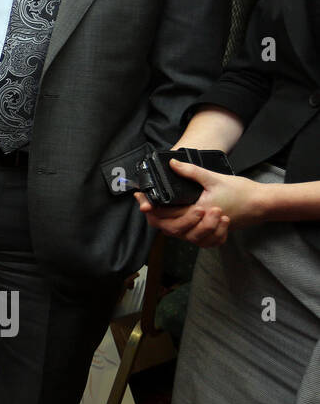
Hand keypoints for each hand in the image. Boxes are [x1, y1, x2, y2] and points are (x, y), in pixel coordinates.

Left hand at [133, 159, 262, 247]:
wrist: (262, 203)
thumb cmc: (241, 191)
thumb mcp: (213, 177)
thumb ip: (191, 171)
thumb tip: (172, 163)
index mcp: (198, 210)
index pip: (167, 214)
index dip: (151, 207)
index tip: (141, 199)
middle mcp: (201, 224)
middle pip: (169, 228)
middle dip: (155, 217)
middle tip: (145, 204)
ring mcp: (207, 231)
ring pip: (181, 236)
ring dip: (169, 225)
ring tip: (159, 212)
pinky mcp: (214, 233)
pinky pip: (196, 240)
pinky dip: (186, 233)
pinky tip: (179, 224)